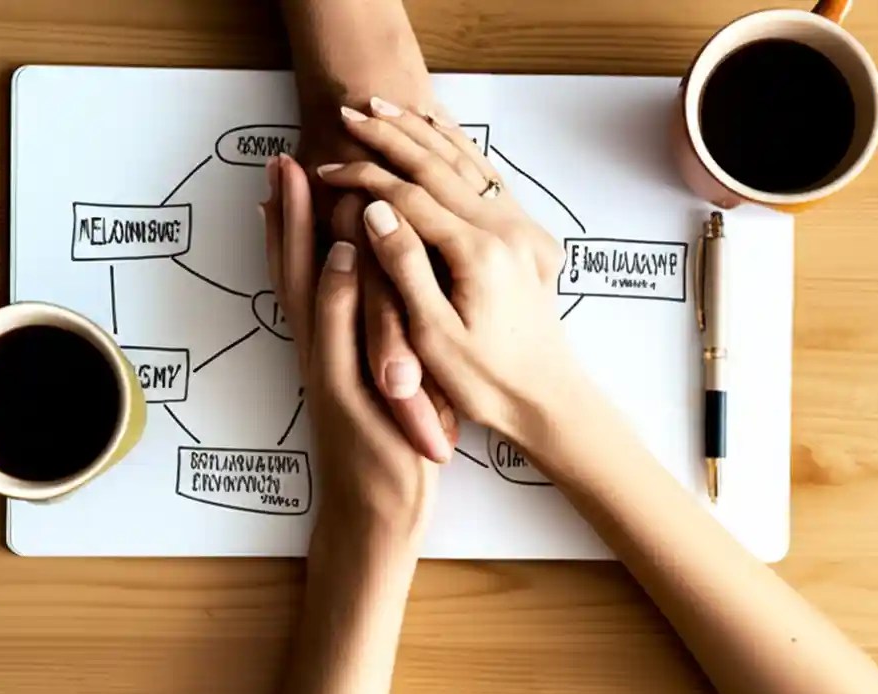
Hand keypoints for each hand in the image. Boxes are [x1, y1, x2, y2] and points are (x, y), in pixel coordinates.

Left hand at [262, 153, 437, 548]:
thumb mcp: (364, 386)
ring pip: (304, 288)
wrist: (373, 522)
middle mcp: (319, 345)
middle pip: (299, 266)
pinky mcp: (341, 377)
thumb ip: (348, 320)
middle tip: (282, 161)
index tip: (300, 163)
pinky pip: (318, 314)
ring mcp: (328, 361)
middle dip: (292, 214)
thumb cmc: (380, 467)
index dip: (304, 214)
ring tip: (284, 197)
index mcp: (328, 341)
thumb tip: (343, 253)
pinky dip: (311, 281)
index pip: (312, 264)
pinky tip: (322, 268)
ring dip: (294, 240)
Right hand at [315, 103, 583, 445]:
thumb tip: (374, 211)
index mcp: (478, 254)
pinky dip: (461, 149)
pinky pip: (489, 178)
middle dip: (391, 137)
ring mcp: (520, 230)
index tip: (328, 168)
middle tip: (351, 112)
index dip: (365, 178)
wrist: (549, 402)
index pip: (410, 197)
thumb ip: (405, 267)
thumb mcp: (434, 335)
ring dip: (424, 133)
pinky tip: (441, 133)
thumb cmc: (487, 383)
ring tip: (388, 107)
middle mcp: (505, 231)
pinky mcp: (527, 237)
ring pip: (467, 163)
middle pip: (439, 166)